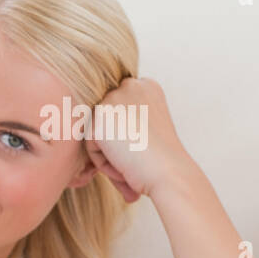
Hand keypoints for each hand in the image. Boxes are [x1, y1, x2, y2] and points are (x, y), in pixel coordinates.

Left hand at [82, 77, 196, 203]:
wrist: (168, 172)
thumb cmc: (161, 160)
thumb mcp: (148, 129)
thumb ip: (127, 120)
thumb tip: (99, 124)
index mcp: (147, 86)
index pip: (116, 112)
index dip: (125, 136)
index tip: (141, 148)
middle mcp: (131, 85)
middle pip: (104, 122)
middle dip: (115, 144)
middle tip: (137, 158)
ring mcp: (115, 97)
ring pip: (96, 134)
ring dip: (109, 153)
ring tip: (132, 162)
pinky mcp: (100, 115)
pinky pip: (89, 145)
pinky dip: (102, 161)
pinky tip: (123, 163)